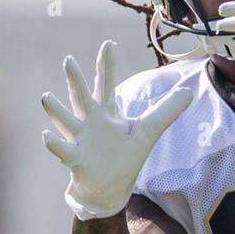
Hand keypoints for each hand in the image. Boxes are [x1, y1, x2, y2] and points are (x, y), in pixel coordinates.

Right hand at [41, 40, 192, 220]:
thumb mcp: (147, 132)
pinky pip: (63, 149)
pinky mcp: (75, 159)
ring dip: (56, 110)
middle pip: (82, 97)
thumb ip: (165, 111)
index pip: (107, 84)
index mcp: (106, 113)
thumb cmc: (124, 157)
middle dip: (76, 80)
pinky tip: (46, 135)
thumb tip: (188, 92)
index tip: (109, 44)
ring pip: (67, 121)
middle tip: (69, 60)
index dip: (107, 65)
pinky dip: (54, 143)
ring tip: (46, 98)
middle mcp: (90, 122)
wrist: (110, 189)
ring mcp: (80, 139)